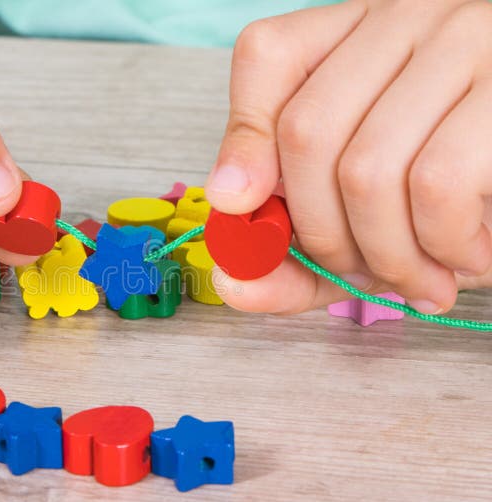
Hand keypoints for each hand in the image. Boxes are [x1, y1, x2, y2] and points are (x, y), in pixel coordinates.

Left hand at [205, 0, 491, 314]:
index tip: (238, 203)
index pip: (268, 56)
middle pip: (305, 132)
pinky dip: (438, 244)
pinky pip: (437, 183)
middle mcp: (404, 18)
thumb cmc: (453, 192)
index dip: (243, 140)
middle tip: (355, 273)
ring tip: (417, 277)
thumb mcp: (360, 214)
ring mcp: (462, 40)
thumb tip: (234, 281)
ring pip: (366, 169)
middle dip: (319, 234)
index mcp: (352, 36)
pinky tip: (462, 254)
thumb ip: (295, 247)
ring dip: (383, 256)